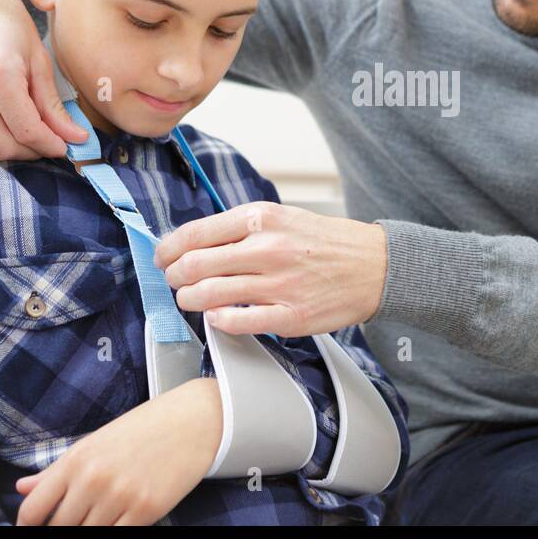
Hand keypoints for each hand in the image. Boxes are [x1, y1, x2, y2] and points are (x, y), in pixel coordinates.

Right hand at [0, 0, 86, 158]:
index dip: (51, 145)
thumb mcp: (38, 59)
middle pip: (3, 146)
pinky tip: (1, 118)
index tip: (66, 147)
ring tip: (29, 132)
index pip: (28, 131)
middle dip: (31, 152)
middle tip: (49, 143)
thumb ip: (53, 104)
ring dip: (9, 147)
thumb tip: (75, 138)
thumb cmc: (7, 22)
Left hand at [14, 376, 222, 525]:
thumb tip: (22, 488)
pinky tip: (118, 522)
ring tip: (98, 518)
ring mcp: (119, 497)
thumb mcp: (94, 442)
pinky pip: (117, 537)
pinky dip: (114, 532)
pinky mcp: (146, 510)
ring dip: (90, 530)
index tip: (35, 528)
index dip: (28, 527)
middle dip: (61, 530)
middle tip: (74, 521)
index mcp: (75, 460)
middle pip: (58, 529)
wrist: (192, 421)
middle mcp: (93, 479)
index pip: (32, 509)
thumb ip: (56, 470)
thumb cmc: (142, 429)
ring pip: (87, 535)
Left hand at [154, 201, 387, 336]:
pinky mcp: (290, 316)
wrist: (374, 266)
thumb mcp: (282, 217)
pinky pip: (239, 322)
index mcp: (262, 218)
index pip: (196, 234)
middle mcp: (268, 248)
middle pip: (195, 265)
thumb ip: (241, 228)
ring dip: (191, 300)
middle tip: (174, 281)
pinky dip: (219, 320)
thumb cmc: (325, 242)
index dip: (169, 248)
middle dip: (174, 276)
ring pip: (211, 295)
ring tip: (192, 299)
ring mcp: (279, 284)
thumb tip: (194, 243)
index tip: (163, 257)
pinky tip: (217, 316)